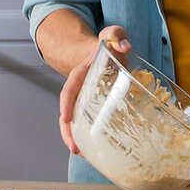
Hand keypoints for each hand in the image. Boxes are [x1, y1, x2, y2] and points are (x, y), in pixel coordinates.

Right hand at [59, 26, 129, 153]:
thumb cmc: (109, 43)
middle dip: (68, 131)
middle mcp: (81, 89)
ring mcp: (87, 98)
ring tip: (82, 155)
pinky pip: (90, 120)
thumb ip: (117, 35)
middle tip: (74, 148)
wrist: (107, 48)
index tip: (65, 118)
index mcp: (82, 73)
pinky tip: (97, 149)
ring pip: (77, 120)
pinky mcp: (96, 104)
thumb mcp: (113, 33)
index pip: (70, 89)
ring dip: (76, 137)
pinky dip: (91, 134)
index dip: (67, 104)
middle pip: (68, 111)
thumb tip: (124, 46)